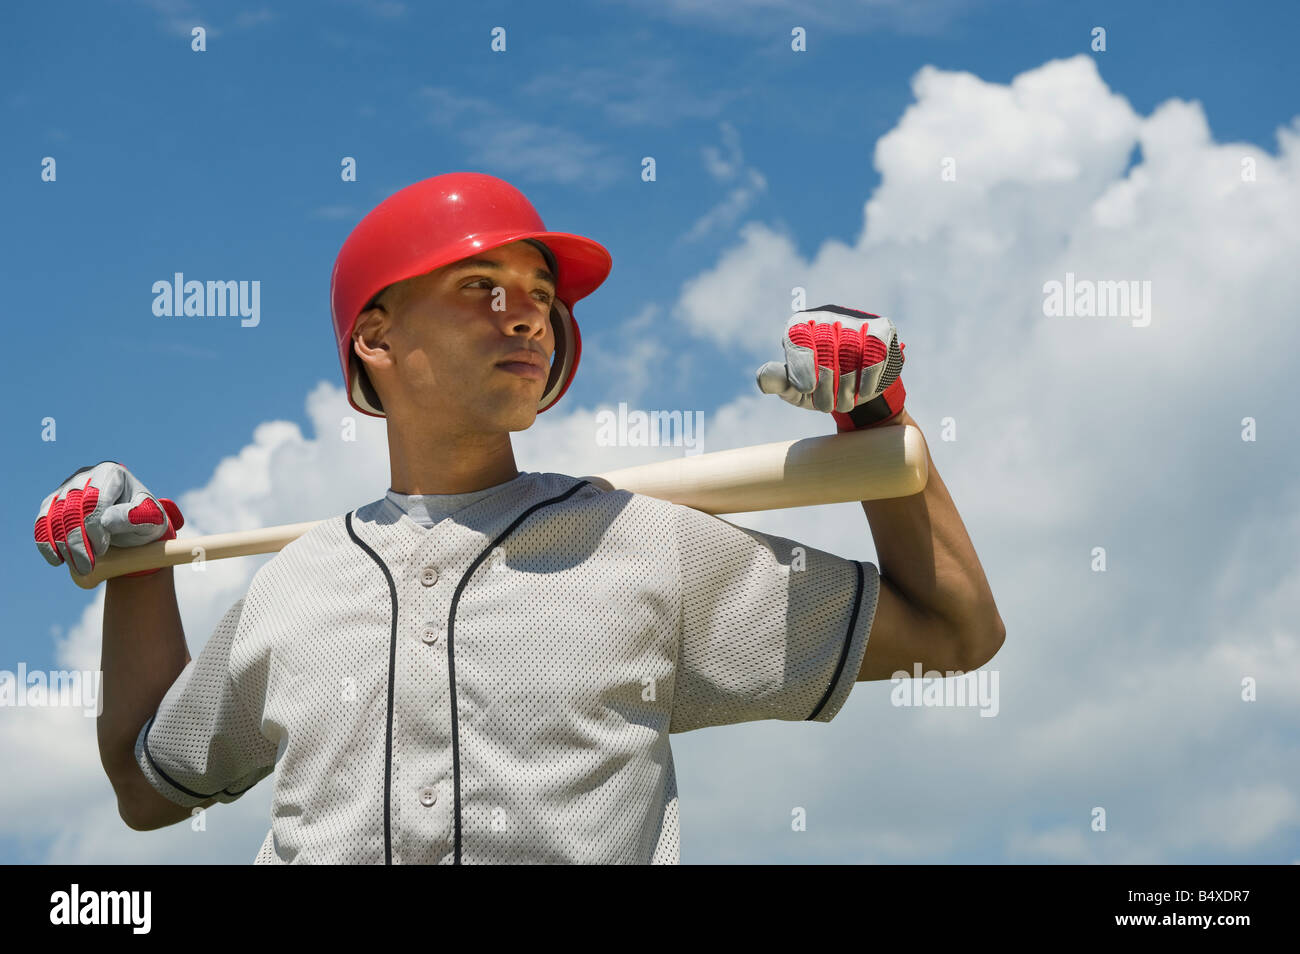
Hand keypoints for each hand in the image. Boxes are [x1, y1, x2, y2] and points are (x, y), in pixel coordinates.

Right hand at [34, 461, 183, 576]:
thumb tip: (107, 520)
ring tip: (79, 567)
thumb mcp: (153, 519)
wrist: (132, 527)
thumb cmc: (145, 520)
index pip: (95, 498)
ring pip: (54, 516)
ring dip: (64, 545)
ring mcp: (66, 488)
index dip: (94, 526)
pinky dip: (46, 543)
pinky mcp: (53, 503)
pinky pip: (42, 522)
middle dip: (77, 541)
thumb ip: (137, 517)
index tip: (101, 549)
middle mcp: (85, 476)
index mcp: (111, 473)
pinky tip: (57, 560)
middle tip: (87, 566)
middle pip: (72, 509)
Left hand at [755, 304, 906, 430]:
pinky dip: (870, 373)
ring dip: (847, 382)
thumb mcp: (795, 390)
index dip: (802, 366)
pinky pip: (876, 346)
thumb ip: (777, 383)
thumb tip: (764, 377)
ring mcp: (853, 319)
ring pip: (851, 346)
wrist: (854, 392)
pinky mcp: (880, 328)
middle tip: (826, 405)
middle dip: (826, 380)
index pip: (797, 337)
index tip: (807, 389)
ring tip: (844, 403)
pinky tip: (864, 392)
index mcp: (798, 326)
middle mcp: (825, 315)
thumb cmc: (818, 388)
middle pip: (826, 343)